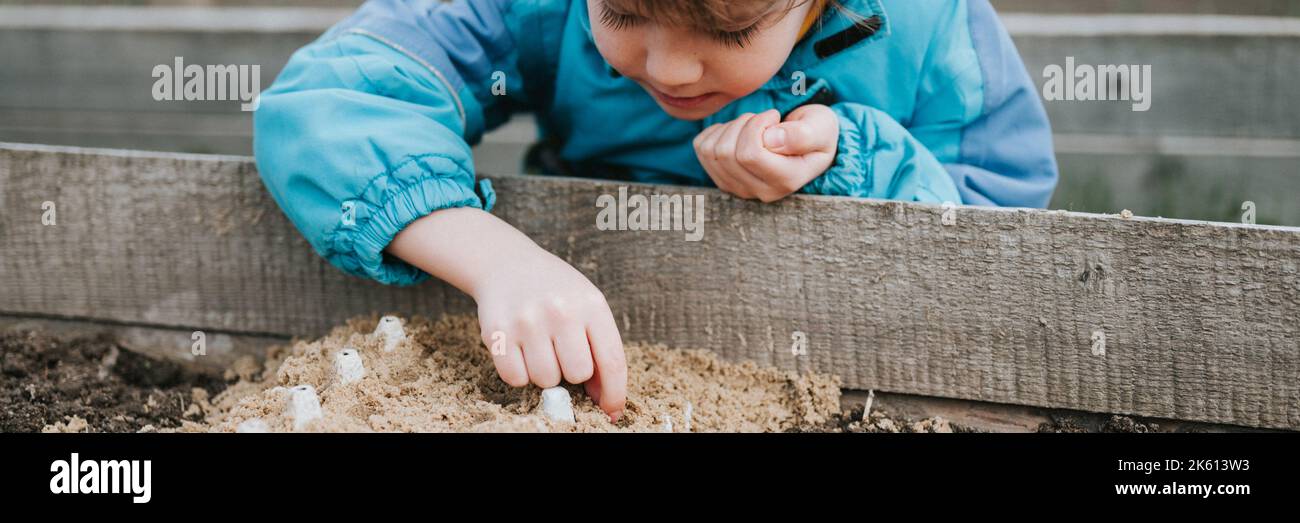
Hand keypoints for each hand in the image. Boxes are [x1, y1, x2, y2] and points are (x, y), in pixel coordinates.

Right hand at [386, 208, 626, 421]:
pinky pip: (515, 378)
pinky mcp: (497, 332)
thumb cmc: (555, 291)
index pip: (612, 362)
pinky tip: (520, 349)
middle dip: (571, 371)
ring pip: (545, 380)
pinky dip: (518, 373)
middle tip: (561, 352)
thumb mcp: (586, 306)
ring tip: (539, 346)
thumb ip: (600, 348)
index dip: (614, 394)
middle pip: (577, 374)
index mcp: (591, 304)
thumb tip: (603, 399)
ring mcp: (527, 321)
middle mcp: (560, 311)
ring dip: (544, 372)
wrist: (507, 263)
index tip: (611, 411)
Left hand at [693, 105, 838, 202]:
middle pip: (726, 153)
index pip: (750, 154)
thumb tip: (771, 140)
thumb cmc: (816, 131)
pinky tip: (739, 132)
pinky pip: (701, 148)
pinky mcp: (723, 179)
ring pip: (711, 150)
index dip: (757, 125)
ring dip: (731, 126)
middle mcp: (760, 192)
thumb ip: (802, 134)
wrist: (809, 142)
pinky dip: (717, 131)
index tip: (774, 117)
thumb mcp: (821, 127)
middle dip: (742, 123)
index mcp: (786, 181)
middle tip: (764, 119)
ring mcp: (739, 188)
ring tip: (754, 126)